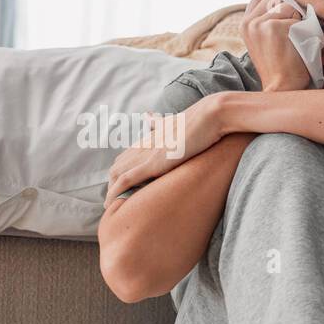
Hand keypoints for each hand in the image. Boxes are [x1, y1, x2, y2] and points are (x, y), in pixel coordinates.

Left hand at [104, 94, 226, 205]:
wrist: (211, 116)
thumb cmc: (202, 121)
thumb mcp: (177, 122)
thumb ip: (161, 122)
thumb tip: (149, 116)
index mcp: (151, 137)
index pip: (126, 157)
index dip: (122, 172)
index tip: (123, 186)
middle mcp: (144, 144)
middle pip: (117, 166)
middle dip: (113, 184)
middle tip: (116, 201)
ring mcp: (147, 153)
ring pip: (116, 173)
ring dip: (112, 191)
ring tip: (113, 207)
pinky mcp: (153, 163)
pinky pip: (126, 179)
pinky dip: (116, 192)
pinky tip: (112, 204)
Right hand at [242, 0, 311, 91]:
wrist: (283, 87)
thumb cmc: (281, 67)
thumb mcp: (266, 41)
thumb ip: (267, 20)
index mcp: (245, 23)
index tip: (288, 15)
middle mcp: (249, 21)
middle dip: (291, 10)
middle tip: (294, 33)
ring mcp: (259, 23)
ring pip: (289, 6)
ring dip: (298, 19)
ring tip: (295, 40)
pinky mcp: (274, 27)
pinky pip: (297, 17)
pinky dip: (303, 29)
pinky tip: (298, 45)